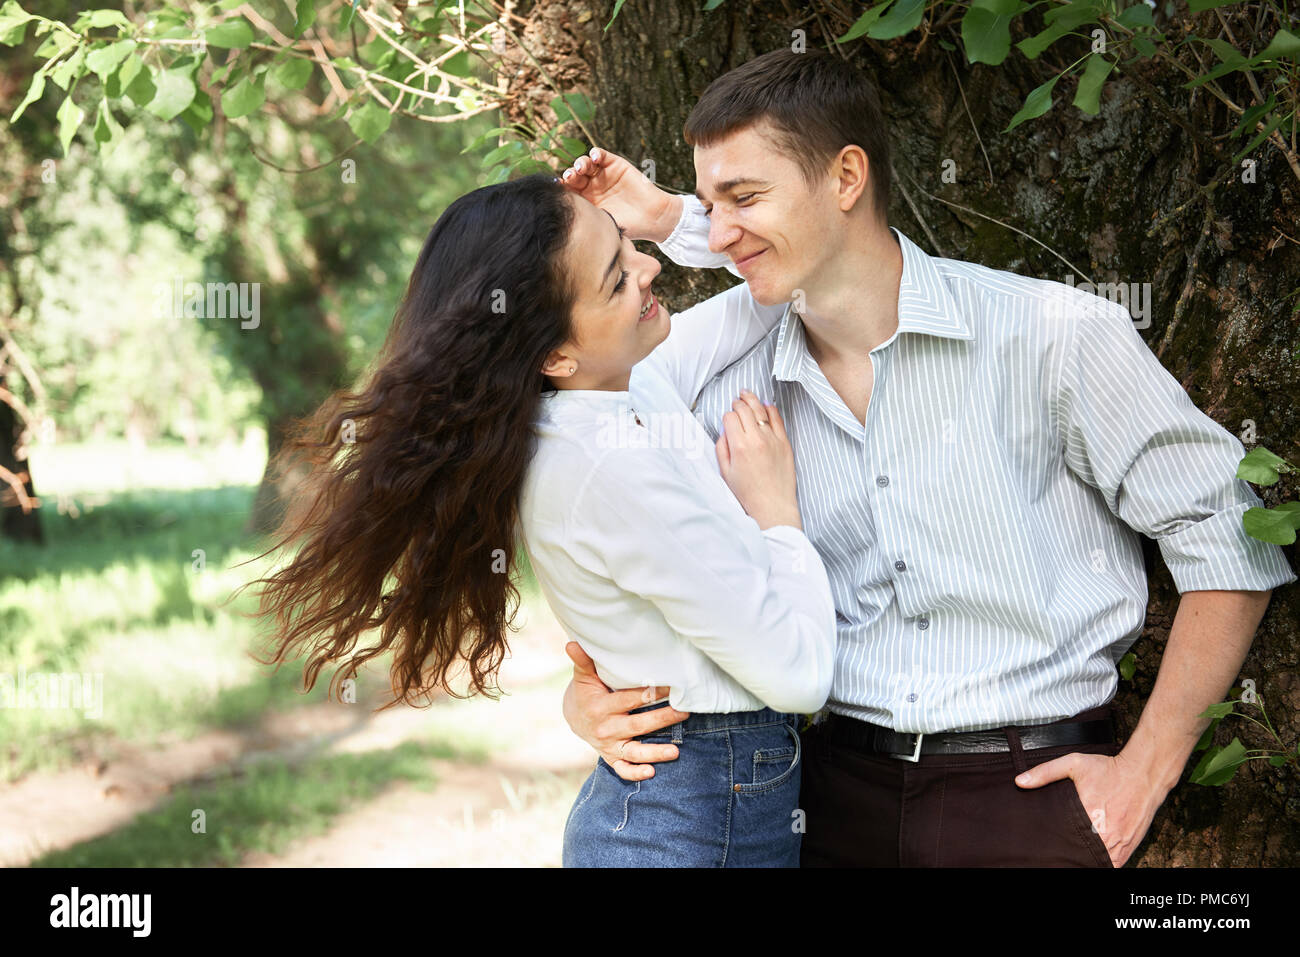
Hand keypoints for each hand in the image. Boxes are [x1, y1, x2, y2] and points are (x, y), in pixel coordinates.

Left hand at [558, 147, 681, 242]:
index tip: (557, 189)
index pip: (568, 191)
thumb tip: (562, 217)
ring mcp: (603, 174)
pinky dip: (596, 153)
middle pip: (574, 176)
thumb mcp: (602, 223)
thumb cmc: (626, 226)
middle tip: (569, 178)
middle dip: (570, 175)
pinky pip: (601, 155)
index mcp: (585, 201)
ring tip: (581, 168)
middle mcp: (592, 186)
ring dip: (580, 163)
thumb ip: (586, 216)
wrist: (651, 218)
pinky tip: (594, 157)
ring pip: (585, 164)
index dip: (562, 188)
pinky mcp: (616, 164)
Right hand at [560, 640, 689, 780]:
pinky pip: (623, 769)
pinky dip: (635, 773)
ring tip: (675, 751)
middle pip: (637, 725)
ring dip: (654, 752)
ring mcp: (608, 746)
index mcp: (600, 707)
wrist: (574, 717)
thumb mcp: (584, 676)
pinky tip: (652, 772)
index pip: (629, 699)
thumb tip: (573, 643)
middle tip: (683, 712)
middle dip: (662, 719)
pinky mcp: (611, 758)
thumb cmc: (586, 691)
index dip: (650, 693)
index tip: (670, 687)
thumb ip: (584, 661)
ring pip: (633, 752)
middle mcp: (605, 728)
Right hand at [715, 391, 801, 531]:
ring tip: (747, 394)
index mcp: (739, 447)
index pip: (730, 418)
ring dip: (752, 399)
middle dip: (738, 402)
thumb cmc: (748, 493)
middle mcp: (756, 439)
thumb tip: (725, 432)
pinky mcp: (785, 443)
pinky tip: (765, 406)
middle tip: (736, 400)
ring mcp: (773, 439)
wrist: (773, 505)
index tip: (727, 419)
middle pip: (745, 409)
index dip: (727, 416)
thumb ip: (722, 449)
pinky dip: (770, 409)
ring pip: (761, 409)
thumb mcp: (725, 472)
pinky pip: (778, 419)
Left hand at [1014, 747, 1171, 866]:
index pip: (1066, 843)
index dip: (1056, 847)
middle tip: (1058, 852)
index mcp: (1088, 817)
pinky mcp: (1130, 846)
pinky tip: (1092, 858)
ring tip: (1074, 855)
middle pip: (1081, 856)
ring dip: (1087, 860)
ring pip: (1098, 863)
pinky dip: (1104, 863)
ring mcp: (1119, 843)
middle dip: (1070, 854)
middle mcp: (1105, 835)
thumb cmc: (1109, 769)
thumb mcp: (1074, 764)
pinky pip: (1115, 864)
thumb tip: (1020, 782)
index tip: (1049, 846)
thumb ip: (1045, 772)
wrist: (1143, 774)